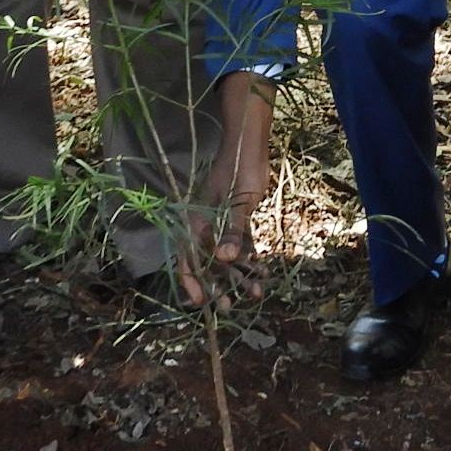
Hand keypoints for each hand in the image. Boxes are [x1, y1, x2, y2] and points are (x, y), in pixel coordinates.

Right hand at [184, 72, 275, 309]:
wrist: (250, 143)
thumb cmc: (240, 167)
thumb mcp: (239, 201)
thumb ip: (233, 231)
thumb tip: (225, 259)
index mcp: (196, 219)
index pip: (187, 256)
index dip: (192, 280)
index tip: (199, 302)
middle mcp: (206, 224)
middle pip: (208, 261)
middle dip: (218, 285)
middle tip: (229, 306)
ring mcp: (222, 222)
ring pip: (228, 256)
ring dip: (239, 275)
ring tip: (254, 294)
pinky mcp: (238, 217)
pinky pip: (242, 243)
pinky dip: (251, 258)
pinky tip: (262, 273)